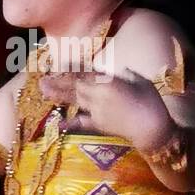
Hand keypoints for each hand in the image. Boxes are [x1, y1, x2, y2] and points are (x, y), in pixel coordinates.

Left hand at [39, 66, 174, 150]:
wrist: (153, 129)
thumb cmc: (151, 102)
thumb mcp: (141, 81)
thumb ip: (128, 74)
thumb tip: (121, 71)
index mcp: (109, 83)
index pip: (86, 73)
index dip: (71, 69)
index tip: (58, 65)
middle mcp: (98, 96)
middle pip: (75, 86)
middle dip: (58, 82)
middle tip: (41, 80)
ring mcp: (97, 112)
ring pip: (75, 100)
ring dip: (59, 95)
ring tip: (44, 91)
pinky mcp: (99, 125)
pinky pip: (82, 122)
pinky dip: (70, 122)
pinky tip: (58, 123)